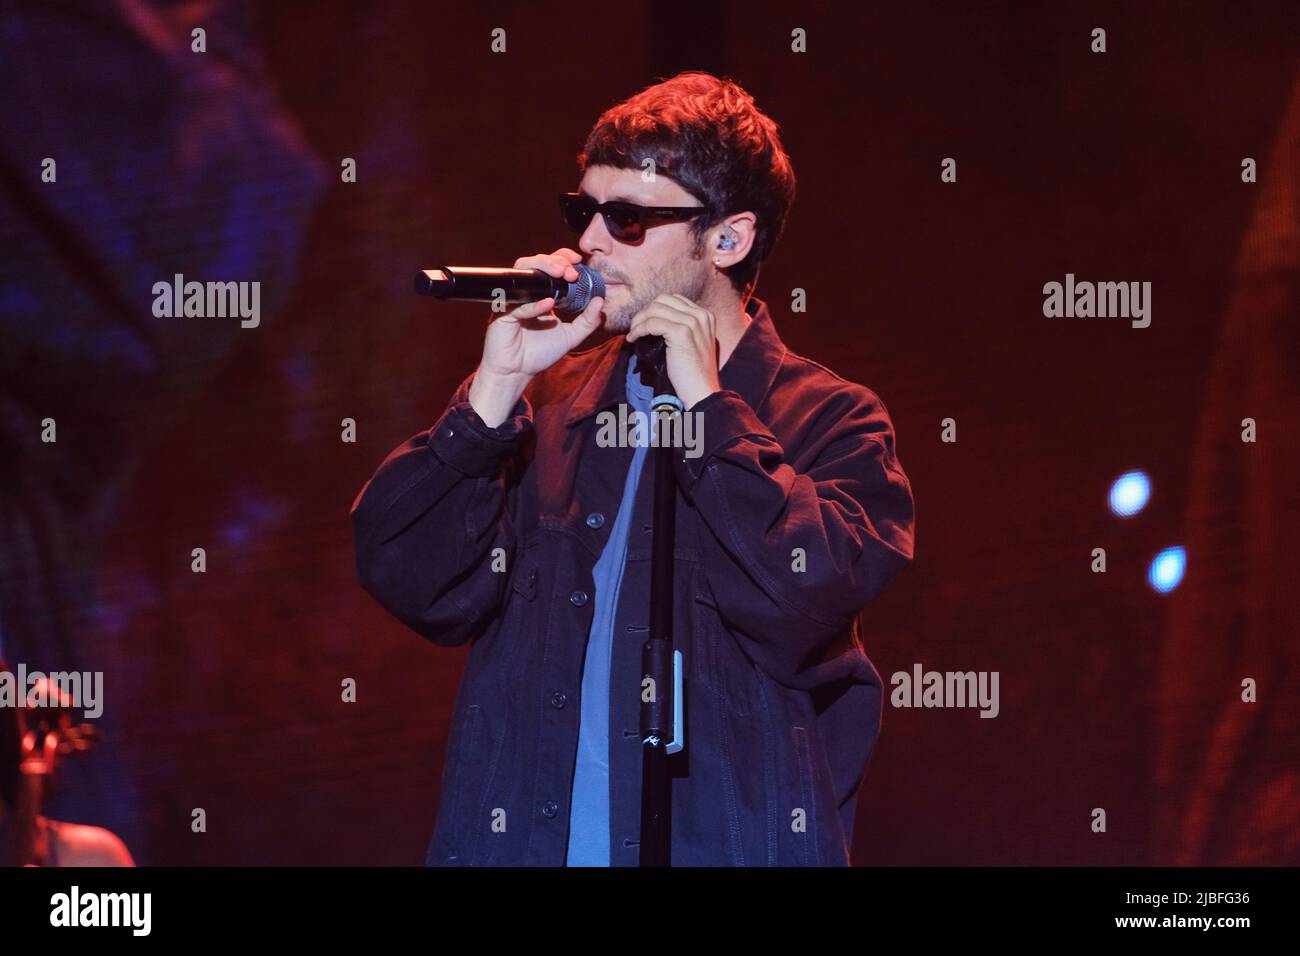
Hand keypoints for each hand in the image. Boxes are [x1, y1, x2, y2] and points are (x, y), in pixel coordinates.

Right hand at [470, 249, 604, 426]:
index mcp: (541, 294)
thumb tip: (601, 302)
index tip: (578, 261)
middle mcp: (526, 293)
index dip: (563, 257)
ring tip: (560, 274)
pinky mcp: (502, 314)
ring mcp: (512, 300)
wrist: (517, 372)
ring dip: (542, 269)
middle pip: (536, 263)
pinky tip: (549, 303)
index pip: (550, 266)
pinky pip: (517, 304)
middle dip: (556, 261)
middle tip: (571, 272)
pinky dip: (534, 303)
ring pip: (522, 272)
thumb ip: (587, 321)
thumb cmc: (539, 353)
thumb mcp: (570, 336)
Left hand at [624, 294, 721, 408]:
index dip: (654, 309)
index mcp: (705, 315)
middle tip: (635, 327)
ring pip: (655, 309)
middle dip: (645, 312)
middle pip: (663, 300)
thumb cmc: (693, 372)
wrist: (701, 391)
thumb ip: (683, 327)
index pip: (673, 299)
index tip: (644, 323)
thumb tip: (655, 320)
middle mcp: (701, 315)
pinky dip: (639, 330)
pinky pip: (652, 323)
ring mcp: (692, 322)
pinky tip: (634, 339)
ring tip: (633, 334)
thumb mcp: (693, 343)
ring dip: (639, 321)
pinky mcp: (682, 333)